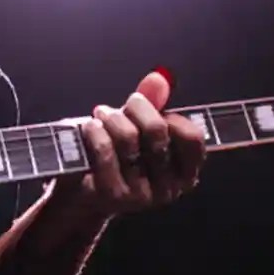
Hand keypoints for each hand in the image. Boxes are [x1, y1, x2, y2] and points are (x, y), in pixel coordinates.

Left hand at [55, 69, 205, 217]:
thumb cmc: (115, 158)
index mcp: (183, 174)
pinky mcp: (111, 196)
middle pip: (157, 130)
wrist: (80, 196)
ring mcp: (140, 195)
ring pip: (128, 137)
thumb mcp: (136, 131)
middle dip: (134, 107)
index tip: (152, 112)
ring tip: (99, 117)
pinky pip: (104, 151)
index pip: (193, 138)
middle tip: (116, 108)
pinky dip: (94, 131)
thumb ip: (153, 105)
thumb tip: (160, 77)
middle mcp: (167, 189)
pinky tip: (88, 128)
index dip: (171, 116)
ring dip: (110, 117)